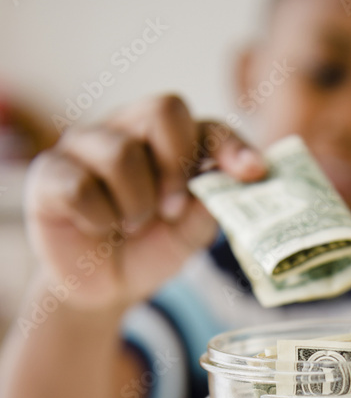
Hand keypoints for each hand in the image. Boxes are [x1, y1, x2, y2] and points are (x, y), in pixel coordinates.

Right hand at [24, 94, 266, 310]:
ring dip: (136, 204)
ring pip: (121, 153)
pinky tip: (97, 228)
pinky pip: (80, 187)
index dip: (232, 147)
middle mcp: (130, 130)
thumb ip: (208, 207)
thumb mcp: (189, 235)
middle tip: (171, 209)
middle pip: (164, 110)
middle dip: (176, 165)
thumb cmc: (149, 250)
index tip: (252, 173)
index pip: (207, 127)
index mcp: (171, 142)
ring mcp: (86, 145)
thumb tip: (229, 185)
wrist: (104, 288)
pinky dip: (98, 218)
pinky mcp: (50, 172)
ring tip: (130, 226)